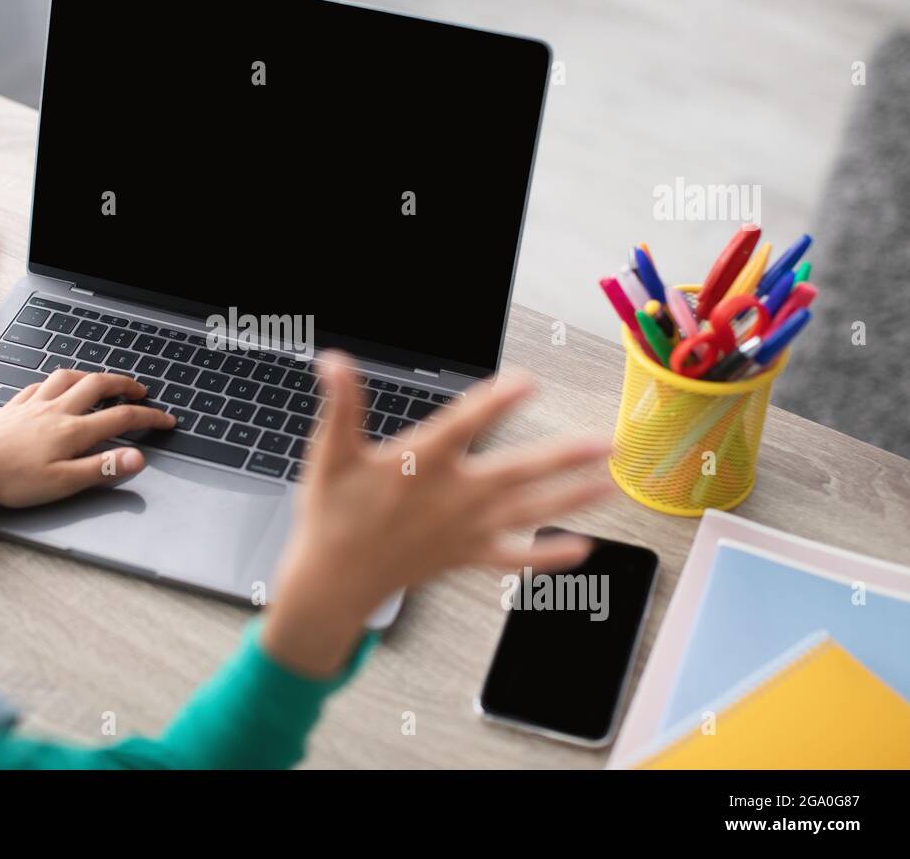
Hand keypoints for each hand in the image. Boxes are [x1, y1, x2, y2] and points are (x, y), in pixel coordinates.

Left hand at [0, 370, 175, 516]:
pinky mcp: (15, 405)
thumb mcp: (64, 483)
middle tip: (141, 391)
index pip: (122, 417)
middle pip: (99, 385)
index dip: (149, 417)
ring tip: (103, 381)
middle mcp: (57, 410)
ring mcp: (35, 404)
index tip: (166, 419)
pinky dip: (57, 381)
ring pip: (69, 377)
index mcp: (73, 431)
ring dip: (92, 376)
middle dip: (124, 385)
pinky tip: (56, 387)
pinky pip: (41, 384)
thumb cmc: (12, 479)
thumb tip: (137, 458)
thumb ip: (103, 468)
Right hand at [263, 352, 613, 675]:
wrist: (334, 580)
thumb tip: (333, 361)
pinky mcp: (466, 554)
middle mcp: (452, 496)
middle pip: (518, 472)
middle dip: (564, 456)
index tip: (528, 382)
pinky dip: (547, 556)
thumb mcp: (331, 453)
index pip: (465, 425)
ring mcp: (464, 529)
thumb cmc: (333, 514)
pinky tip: (582, 548)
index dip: (497, 403)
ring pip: (528, 512)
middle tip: (604, 443)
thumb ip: (341, 404)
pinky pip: (514, 557)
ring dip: (571, 498)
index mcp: (420, 464)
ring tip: (609, 484)